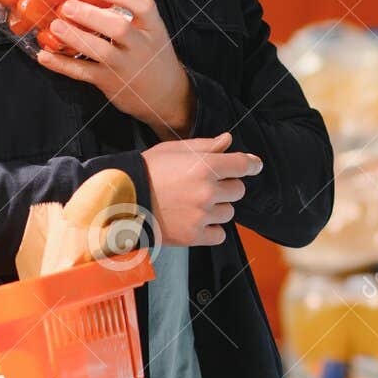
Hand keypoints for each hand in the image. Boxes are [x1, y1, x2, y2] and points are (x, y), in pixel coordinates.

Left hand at [37, 0, 194, 138]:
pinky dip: (62, 65)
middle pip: (118, 28)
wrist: (166, 97)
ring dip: (75, 37)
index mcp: (153, 29)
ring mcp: (125, 66)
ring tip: (54, 26)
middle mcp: (141, 46)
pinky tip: (45, 56)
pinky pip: (83, 73)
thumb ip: (132, 15)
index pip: (145, 5)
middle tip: (68, 6)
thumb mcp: (153, 33)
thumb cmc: (153, 57)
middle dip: (91, 15)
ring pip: (100, 51)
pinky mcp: (109, 82)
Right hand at [141, 132, 262, 246]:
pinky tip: (195, 221)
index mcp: (205, 167)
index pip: (243, 166)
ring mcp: (202, 215)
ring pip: (228, 212)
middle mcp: (207, 191)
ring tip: (195, 204)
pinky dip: (211, 229)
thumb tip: (227, 141)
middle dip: (227, 187)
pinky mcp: (194, 235)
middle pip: (238, 190)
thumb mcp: (174, 150)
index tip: (254, 166)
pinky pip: (219, 234)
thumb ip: (205, 146)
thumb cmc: (147, 171)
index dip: (251, 165)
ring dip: (217, 208)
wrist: (123, 200)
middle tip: (206, 186)